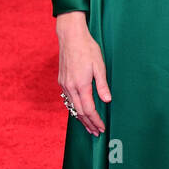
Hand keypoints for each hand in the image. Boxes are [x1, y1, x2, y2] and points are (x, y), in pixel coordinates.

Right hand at [57, 11, 110, 135]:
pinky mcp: (62, 81)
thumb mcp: (99, 66)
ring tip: (88, 127)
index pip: (89, 109)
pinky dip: (75, 109)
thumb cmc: (87, 48)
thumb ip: (102, 85)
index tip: (102, 128)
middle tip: (96, 133)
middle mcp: (70, 87)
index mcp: (81, 85)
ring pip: (72, 107)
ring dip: (81, 118)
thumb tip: (107, 101)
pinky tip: (79, 111)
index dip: (96, 120)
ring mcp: (64, 84)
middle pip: (79, 112)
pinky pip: (68, 100)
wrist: (70, 36)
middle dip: (88, 123)